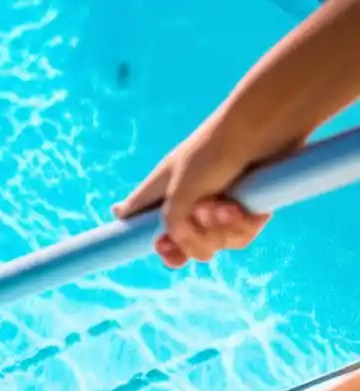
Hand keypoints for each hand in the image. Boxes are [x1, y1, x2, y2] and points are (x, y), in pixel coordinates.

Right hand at [112, 121, 300, 267]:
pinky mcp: (247, 210)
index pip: (144, 224)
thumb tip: (171, 239)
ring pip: (216, 243)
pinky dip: (242, 227)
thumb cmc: (213, 150)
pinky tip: (245, 209)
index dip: (153, 241)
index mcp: (164, 194)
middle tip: (202, 217)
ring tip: (227, 206)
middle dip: (195, 240)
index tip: (164, 245)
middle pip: (185, 244)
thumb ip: (172, 220)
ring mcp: (219, 208)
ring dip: (221, 229)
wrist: (264, 127)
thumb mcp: (181, 188)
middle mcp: (189, 204)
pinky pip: (241, 236)